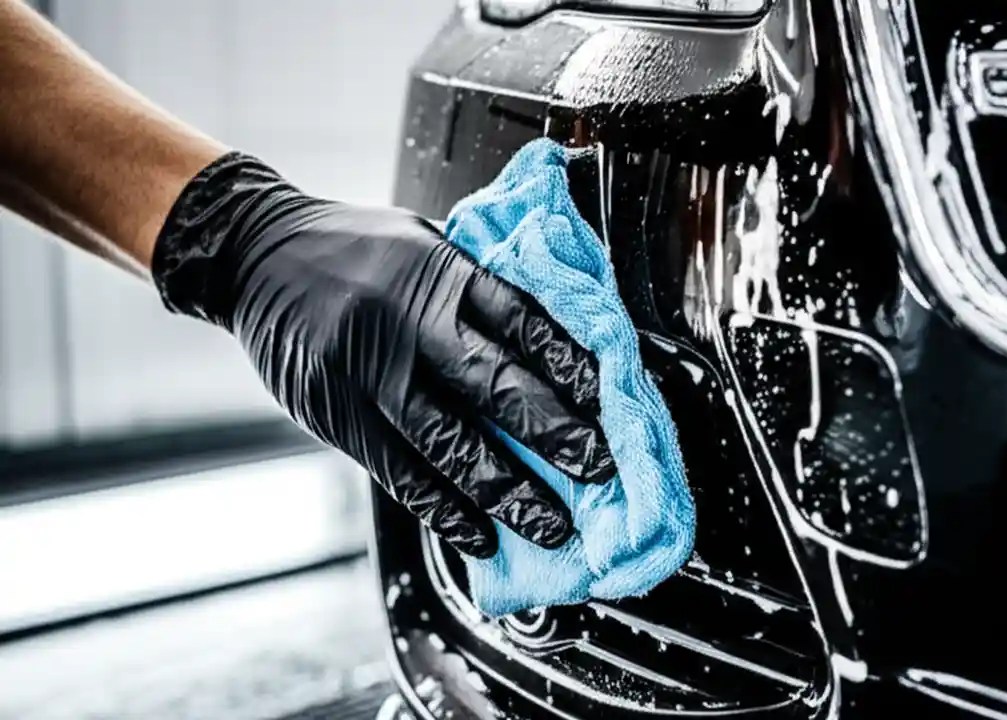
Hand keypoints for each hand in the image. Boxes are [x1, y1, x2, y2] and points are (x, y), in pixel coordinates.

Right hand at [151, 153, 613, 557]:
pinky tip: (481, 534)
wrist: (254, 254)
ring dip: (508, 492)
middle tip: (600, 471)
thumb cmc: (356, 249)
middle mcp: (404, 322)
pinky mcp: (335, 416)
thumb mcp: (424, 242)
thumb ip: (476, 289)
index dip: (570, 364)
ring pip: (449, 445)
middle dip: (555, 435)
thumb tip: (550, 348)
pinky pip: (400, 474)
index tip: (609, 401)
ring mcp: (366, 374)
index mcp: (439, 272)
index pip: (521, 320)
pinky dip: (444, 510)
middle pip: (494, 386)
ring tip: (553, 524)